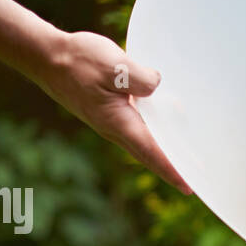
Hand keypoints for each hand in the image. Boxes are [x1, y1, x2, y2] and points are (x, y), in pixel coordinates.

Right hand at [41, 30, 189, 192]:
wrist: (47, 58)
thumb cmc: (78, 61)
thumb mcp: (113, 64)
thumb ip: (141, 78)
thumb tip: (158, 86)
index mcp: (119, 123)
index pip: (152, 153)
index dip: (173, 170)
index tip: (190, 187)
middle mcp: (116, 129)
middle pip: (150, 155)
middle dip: (174, 169)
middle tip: (197, 180)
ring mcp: (112, 122)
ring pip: (144, 143)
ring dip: (165, 151)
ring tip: (188, 158)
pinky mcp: (110, 113)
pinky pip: (137, 128)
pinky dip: (154, 133)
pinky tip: (167, 126)